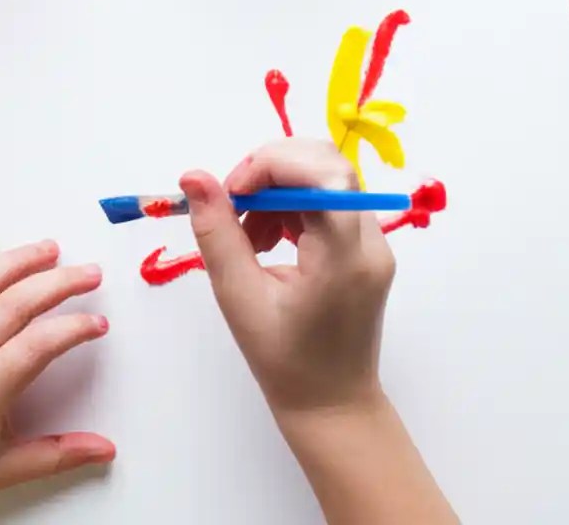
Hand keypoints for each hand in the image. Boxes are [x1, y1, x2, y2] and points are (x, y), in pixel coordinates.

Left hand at [0, 236, 113, 521]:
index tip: (97, 324)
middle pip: (16, 303)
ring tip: (49, 249)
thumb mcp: (3, 469)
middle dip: (59, 282)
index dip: (74, 328)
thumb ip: (58, 455)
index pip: (39, 344)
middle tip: (89, 273)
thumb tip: (103, 450)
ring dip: (17, 260)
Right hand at [179, 138, 394, 420]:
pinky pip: (327, 203)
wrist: (331, 404)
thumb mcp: (238, 297)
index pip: (322, 174)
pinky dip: (289, 208)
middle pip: (327, 165)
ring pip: (324, 179)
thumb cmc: (285, 362)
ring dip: (277, 190)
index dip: (271, 166)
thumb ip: (217, 233)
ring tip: (246, 236)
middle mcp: (370, 243)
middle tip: (233, 203)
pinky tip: (265, 242)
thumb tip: (195, 178)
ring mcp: (374, 244)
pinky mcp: (364, 248)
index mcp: (345, 257)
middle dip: (271, 170)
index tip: (231, 192)